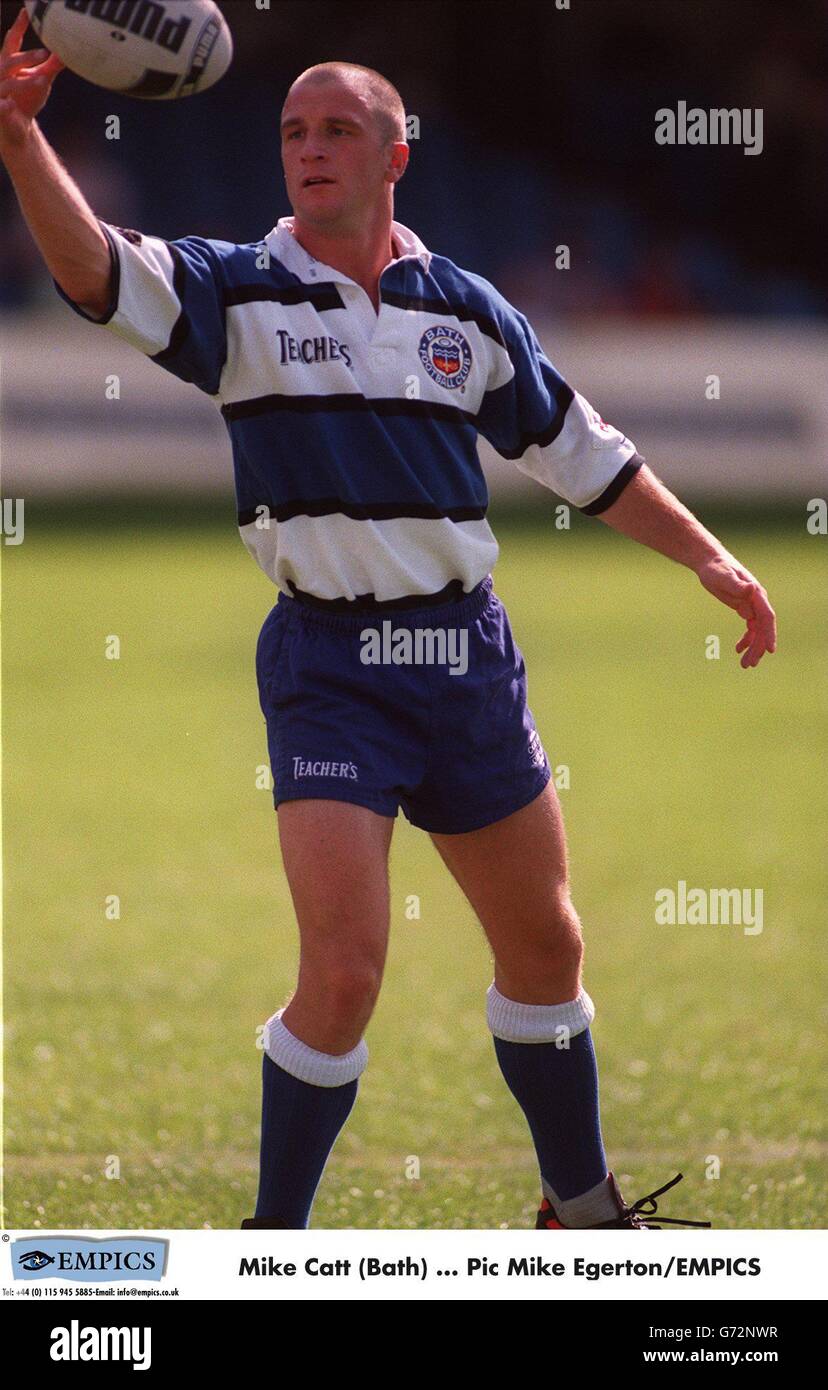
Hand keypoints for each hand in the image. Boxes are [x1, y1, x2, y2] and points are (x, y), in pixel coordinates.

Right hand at [0, 8, 62, 151]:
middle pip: (10, 61)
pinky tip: (10, 105)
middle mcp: (1, 73)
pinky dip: (3, 106)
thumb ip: (51, 65)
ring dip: (24, 82)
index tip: (26, 11)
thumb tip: (67, 51)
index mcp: (9, 62)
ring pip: (8, 83)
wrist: (17, 125)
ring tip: (41, 81)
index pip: (12, 41)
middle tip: (44, 54)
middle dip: (26, 57)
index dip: (19, 26)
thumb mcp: (41, 79)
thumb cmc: (27, 98)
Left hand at [696, 553, 776, 667]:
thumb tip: (752, 589)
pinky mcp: (744, 608)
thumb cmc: (716, 568)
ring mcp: (752, 606)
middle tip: (749, 664)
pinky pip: (750, 628)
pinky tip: (737, 650)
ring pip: (757, 631)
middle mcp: (757, 601)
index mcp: (756, 594)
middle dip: (758, 647)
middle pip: (763, 628)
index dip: (769, 634)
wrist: (710, 562)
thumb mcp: (724, 577)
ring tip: (745, 664)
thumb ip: (738, 586)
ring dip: (753, 647)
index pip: (767, 617)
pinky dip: (746, 640)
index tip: (770, 650)